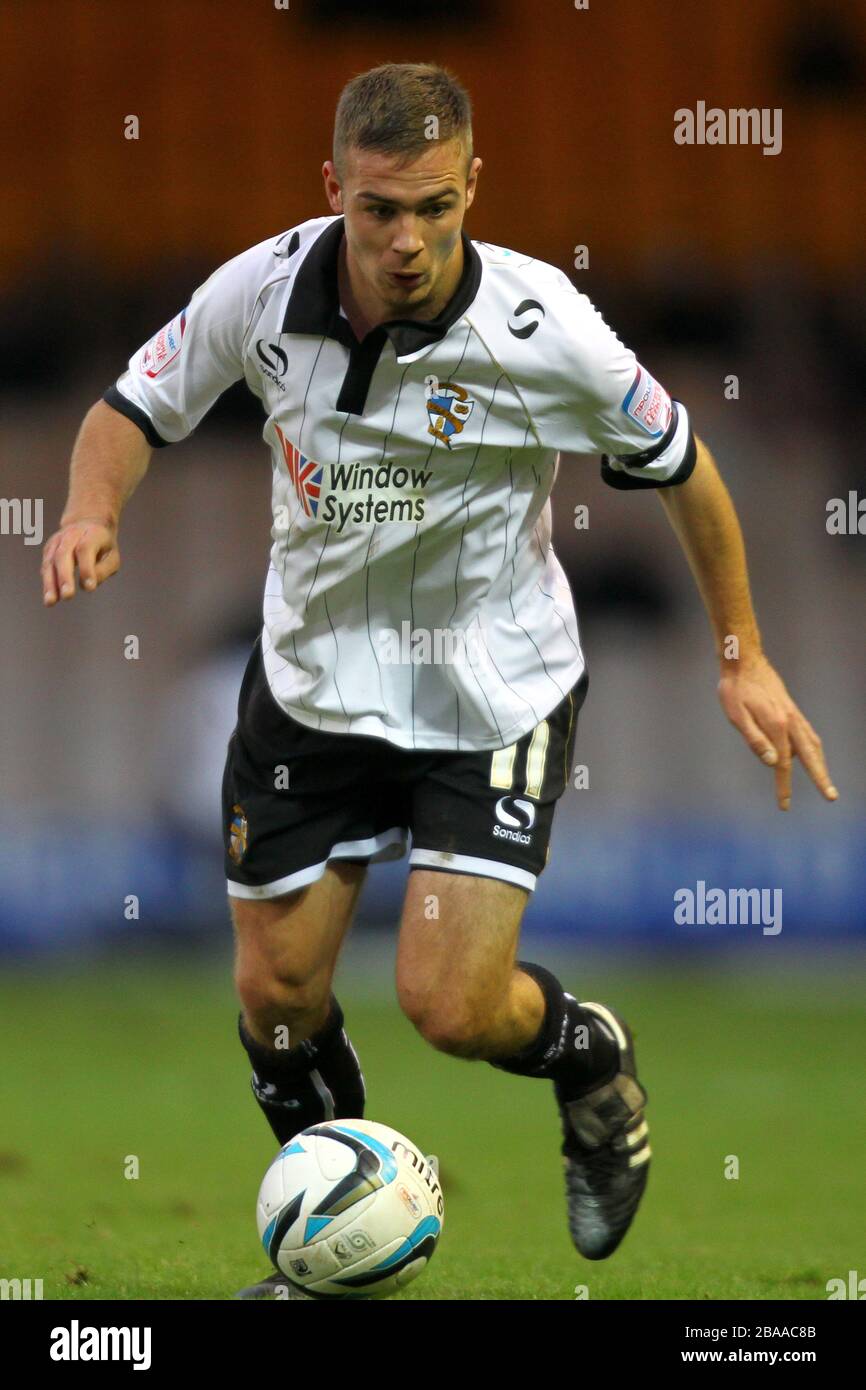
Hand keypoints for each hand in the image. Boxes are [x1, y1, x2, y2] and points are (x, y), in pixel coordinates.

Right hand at [41, 518, 119, 605]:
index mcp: (92, 533)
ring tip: (51, 602)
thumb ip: (104, 570)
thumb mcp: (112, 556)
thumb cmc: (103, 546)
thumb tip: (88, 586)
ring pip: (51, 561)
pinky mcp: (49, 549)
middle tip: (68, 596)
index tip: (90, 587)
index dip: (87, 568)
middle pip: (63, 554)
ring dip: (50, 583)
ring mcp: (57, 541)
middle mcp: (71, 534)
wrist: (87, 523)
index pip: (85, 549)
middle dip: (65, 576)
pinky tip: (50, 598)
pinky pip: (46, 567)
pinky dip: (47, 583)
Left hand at [718, 654, 837, 809]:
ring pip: (813, 744)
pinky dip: (813, 749)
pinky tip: (811, 755)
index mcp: (776, 725)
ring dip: (820, 764)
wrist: (744, 660)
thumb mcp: (736, 715)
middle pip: (810, 756)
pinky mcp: (792, 710)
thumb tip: (772, 762)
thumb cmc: (734, 689)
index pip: (782, 764)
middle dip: (820, 778)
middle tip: (832, 797)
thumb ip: (754, 739)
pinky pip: (808, 733)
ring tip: (825, 781)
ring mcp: (793, 715)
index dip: (783, 786)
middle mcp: (790, 721)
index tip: (784, 806)